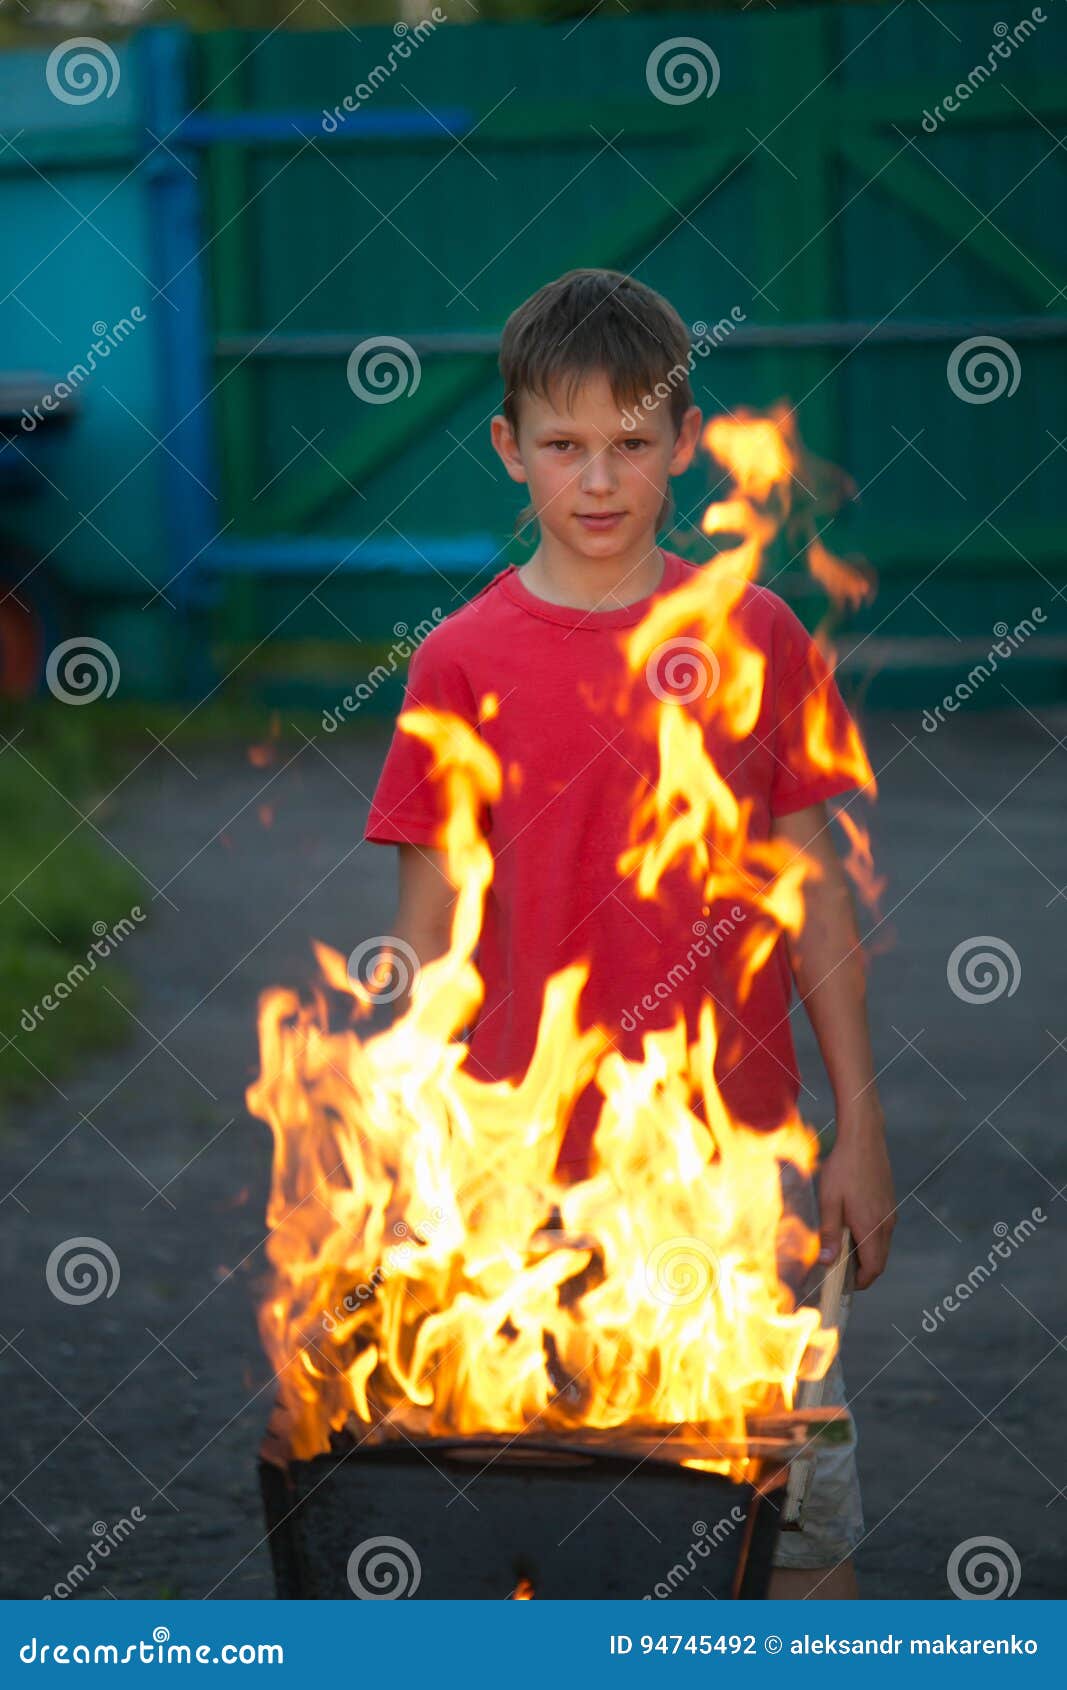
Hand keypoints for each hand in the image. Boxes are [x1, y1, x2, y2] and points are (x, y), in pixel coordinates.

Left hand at [817, 1107, 895, 1289]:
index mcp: (871, 1226)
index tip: (842, 1286)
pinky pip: (882, 1232)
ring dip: (865, 1255)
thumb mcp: (829, 1201)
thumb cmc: (842, 1168)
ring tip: (840, 1249)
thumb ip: (829, 1233)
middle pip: (878, 1261)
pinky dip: (869, 1239)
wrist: (864, 1138)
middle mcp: (885, 1223)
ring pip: (881, 1247)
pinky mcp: (889, 1204)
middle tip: (838, 1271)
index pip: (873, 1268)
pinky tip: (850, 1227)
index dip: (859, 1282)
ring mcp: (890, 1213)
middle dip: (861, 1272)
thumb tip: (828, 1262)